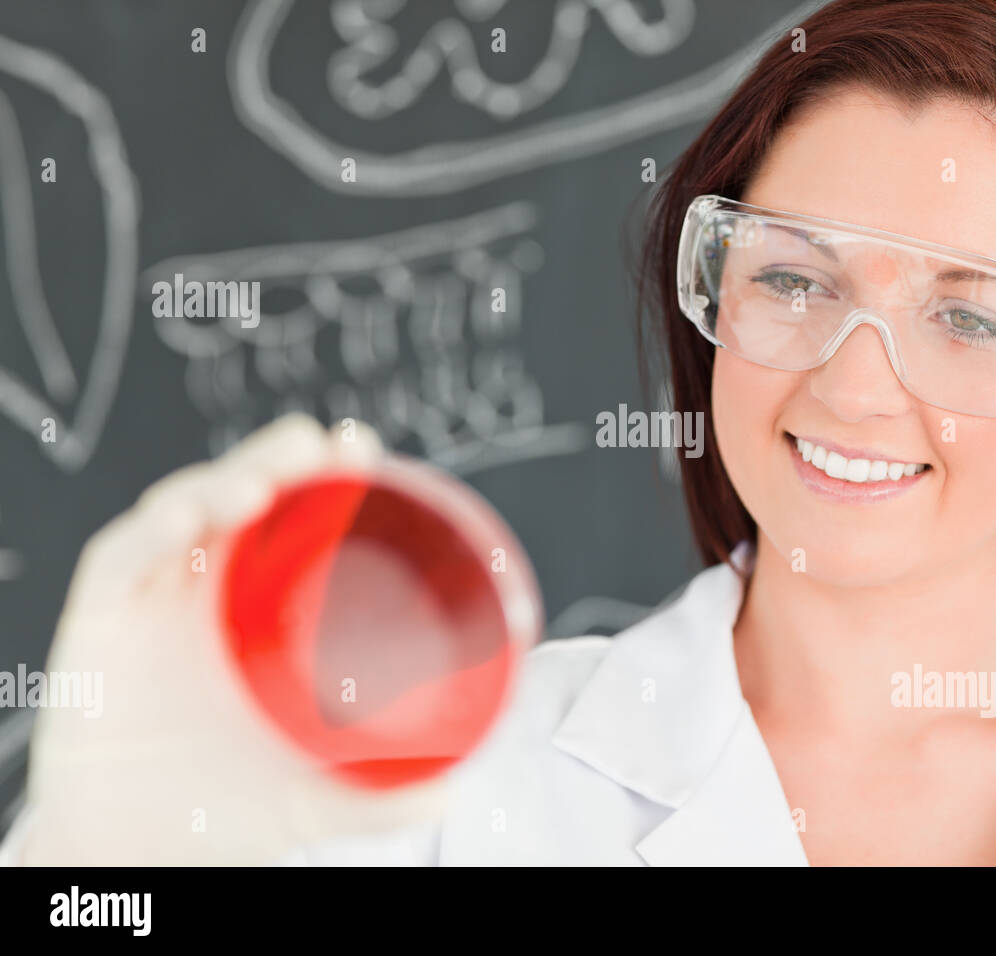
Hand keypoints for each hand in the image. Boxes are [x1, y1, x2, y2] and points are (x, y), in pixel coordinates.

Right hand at [18, 414, 449, 863]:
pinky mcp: (100, 622)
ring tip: (263, 482)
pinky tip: (188, 519)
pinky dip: (151, 533)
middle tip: (322, 444)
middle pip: (241, 496)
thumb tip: (451, 796)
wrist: (136, 855)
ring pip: (182, 511)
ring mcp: (154, 600)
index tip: (362, 448)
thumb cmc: (224, 807)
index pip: (291, 521)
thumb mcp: (314, 796)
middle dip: (277, 459)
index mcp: (263, 609)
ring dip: (221, 483)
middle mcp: (209, 590)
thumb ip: (382, 796)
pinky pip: (120, 561)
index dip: (324, 476)